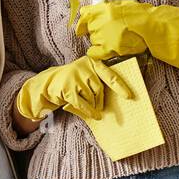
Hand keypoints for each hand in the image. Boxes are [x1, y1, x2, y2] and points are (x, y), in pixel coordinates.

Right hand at [16, 55, 130, 122]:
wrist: (49, 82)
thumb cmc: (74, 81)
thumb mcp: (86, 75)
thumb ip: (98, 81)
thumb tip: (117, 98)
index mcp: (92, 62)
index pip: (110, 75)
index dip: (120, 87)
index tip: (129, 96)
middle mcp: (84, 67)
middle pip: (99, 89)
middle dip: (100, 100)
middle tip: (101, 107)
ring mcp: (75, 77)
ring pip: (91, 97)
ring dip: (91, 105)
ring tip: (86, 104)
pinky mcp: (68, 89)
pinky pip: (83, 104)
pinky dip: (90, 111)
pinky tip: (94, 115)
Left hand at [75, 0, 151, 59]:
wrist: (151, 26)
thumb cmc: (140, 14)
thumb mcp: (121, 4)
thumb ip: (107, 7)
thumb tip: (96, 5)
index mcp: (103, 8)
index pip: (84, 13)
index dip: (83, 21)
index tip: (82, 27)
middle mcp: (100, 21)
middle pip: (90, 28)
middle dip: (97, 30)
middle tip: (110, 32)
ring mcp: (103, 36)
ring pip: (93, 40)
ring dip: (101, 41)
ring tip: (115, 39)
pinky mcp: (108, 49)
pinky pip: (93, 53)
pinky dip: (97, 53)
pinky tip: (104, 51)